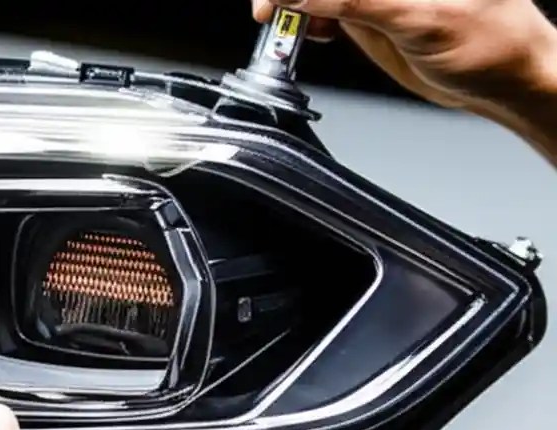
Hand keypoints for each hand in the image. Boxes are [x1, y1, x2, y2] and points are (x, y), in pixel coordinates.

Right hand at [254, 0, 556, 109]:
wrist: (502, 79)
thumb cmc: (486, 43)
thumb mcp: (415, 18)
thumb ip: (353, 0)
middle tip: (270, 10)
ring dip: (295, 3)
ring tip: (286, 20)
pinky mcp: (372, 9)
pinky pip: (329, 5)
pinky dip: (309, 14)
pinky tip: (310, 27)